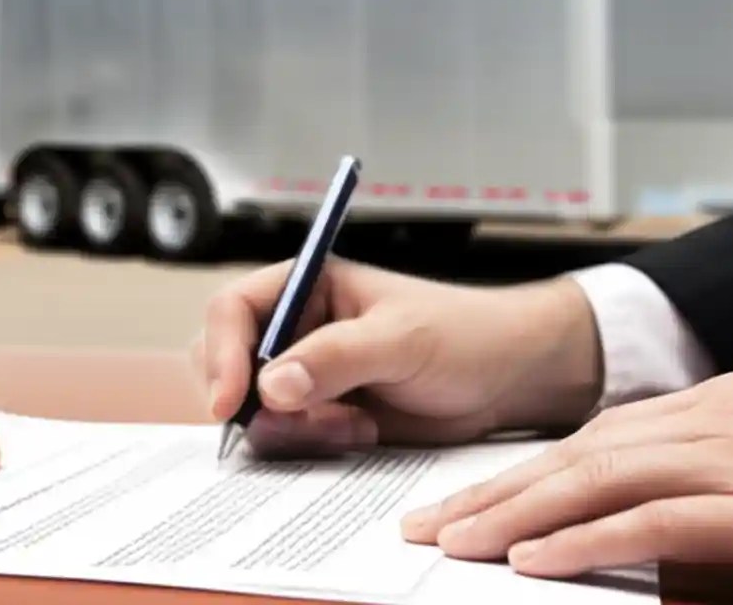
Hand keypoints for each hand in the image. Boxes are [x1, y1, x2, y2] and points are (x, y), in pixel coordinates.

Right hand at [194, 257, 602, 457]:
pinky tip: (363, 433)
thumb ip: (335, 358)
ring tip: (352, 425)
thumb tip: (271, 386)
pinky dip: (310, 446)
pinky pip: (285, 439)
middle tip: (299, 423)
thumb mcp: (401, 339)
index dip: (221, 353)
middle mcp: (296, 328)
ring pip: (252, 411)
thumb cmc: (466, 334)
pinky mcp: (323, 416)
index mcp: (306, 286)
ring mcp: (306, 376)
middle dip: (251, 403)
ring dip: (289, 430)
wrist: (512, 379)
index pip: (232, 310)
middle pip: (226, 363)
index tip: (230, 400)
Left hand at [401, 368, 732, 599]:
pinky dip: (587, 541)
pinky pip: (656, 522)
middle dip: (497, 490)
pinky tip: (533, 562)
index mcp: (717, 403)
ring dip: (518, 514)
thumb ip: (708, 483)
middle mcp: (716, 419)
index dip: (525, 471)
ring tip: (455, 544)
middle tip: (431, 522)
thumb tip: (636, 525)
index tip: (468, 499)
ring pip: (600, 479)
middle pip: (578, 453)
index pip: (596, 435)